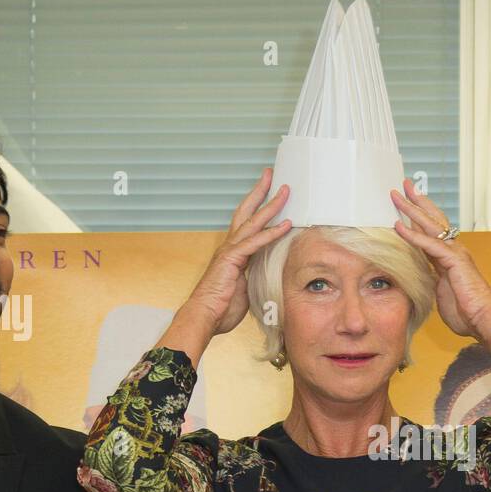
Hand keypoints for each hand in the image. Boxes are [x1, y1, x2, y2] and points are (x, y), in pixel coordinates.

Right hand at [179, 169, 290, 335]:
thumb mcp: (245, 287)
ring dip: (270, 205)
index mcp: (233, 252)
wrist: (205, 316)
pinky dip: (270, 233)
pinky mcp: (232, 260)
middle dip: (260, 192)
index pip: (247, 223)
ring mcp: (230, 251)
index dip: (258, 206)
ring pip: (252, 222)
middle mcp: (230, 246)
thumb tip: (269, 272)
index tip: (269, 191)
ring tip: (285, 191)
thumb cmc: (222, 306)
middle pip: (246, 211)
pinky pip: (254, 243)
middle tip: (271, 174)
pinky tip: (284, 224)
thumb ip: (255, 274)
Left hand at [390, 179, 490, 336]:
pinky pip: (429, 244)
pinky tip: (398, 226)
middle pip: (432, 219)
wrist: (483, 319)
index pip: (431, 231)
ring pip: (430, 225)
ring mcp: (455, 253)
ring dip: (411, 209)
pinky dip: (413, 234)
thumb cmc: (466, 312)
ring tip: (396, 195)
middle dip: (417, 201)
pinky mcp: (453, 260)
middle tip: (404, 185)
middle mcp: (453, 250)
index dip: (418, 216)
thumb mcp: (442, 293)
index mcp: (449, 257)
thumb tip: (421, 279)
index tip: (406, 203)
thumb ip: (432, 280)